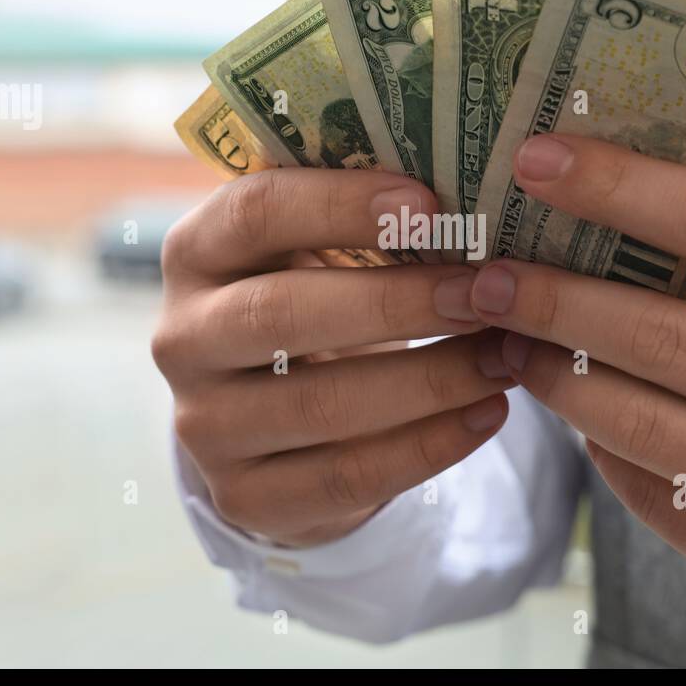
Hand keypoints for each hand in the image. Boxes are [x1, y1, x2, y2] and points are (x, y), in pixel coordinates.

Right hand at [153, 168, 511, 546]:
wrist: (272, 423)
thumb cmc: (313, 304)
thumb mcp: (313, 253)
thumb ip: (359, 221)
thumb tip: (469, 189)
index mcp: (195, 251)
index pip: (255, 212)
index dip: (341, 205)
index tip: (433, 205)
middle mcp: (181, 338)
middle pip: (283, 313)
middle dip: (398, 302)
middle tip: (486, 292)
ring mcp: (205, 425)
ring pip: (322, 403)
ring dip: (430, 379)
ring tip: (504, 356)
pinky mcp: (245, 495)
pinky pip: (347, 475)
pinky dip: (429, 446)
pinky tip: (488, 414)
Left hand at [452, 133, 685, 652]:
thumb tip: (620, 222)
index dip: (620, 186)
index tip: (539, 159)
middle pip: (659, 335)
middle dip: (552, 299)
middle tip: (485, 273)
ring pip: (637, 425)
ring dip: (553, 378)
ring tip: (504, 341)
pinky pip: (651, 496)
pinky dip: (602, 449)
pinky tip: (577, 415)